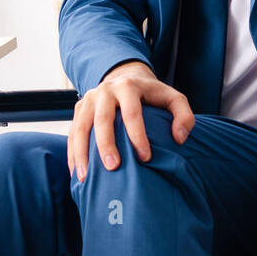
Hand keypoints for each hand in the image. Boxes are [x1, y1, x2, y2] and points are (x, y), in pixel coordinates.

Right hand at [68, 60, 194, 181]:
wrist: (124, 77)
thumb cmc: (151, 94)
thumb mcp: (173, 98)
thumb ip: (184, 116)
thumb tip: (179, 139)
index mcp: (128, 87)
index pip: (132, 112)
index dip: (138, 135)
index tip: (146, 158)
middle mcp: (104, 91)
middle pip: (102, 119)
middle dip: (106, 144)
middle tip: (113, 168)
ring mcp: (88, 100)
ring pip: (80, 127)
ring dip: (82, 153)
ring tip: (86, 178)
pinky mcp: (78, 110)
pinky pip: (72, 133)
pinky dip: (73, 154)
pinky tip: (78, 174)